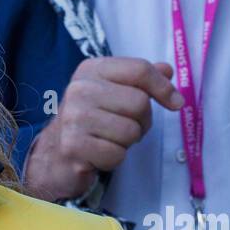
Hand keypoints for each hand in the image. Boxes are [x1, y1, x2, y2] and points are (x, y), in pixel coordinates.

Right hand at [23, 57, 183, 202]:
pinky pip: (117, 154)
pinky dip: (114, 159)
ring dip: (127, 142)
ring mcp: (74, 117)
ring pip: (131, 131)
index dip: (163, 88)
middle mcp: (79, 88)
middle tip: (124, 127)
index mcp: (91, 69)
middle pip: (140, 102)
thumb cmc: (90, 120)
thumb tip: (168, 70)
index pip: (139, 69)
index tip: (175, 103)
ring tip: (109, 139)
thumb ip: (139, 79)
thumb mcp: (112, 92)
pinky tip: (99, 154)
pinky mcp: (73, 145)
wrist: (54, 153)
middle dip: (142, 121)